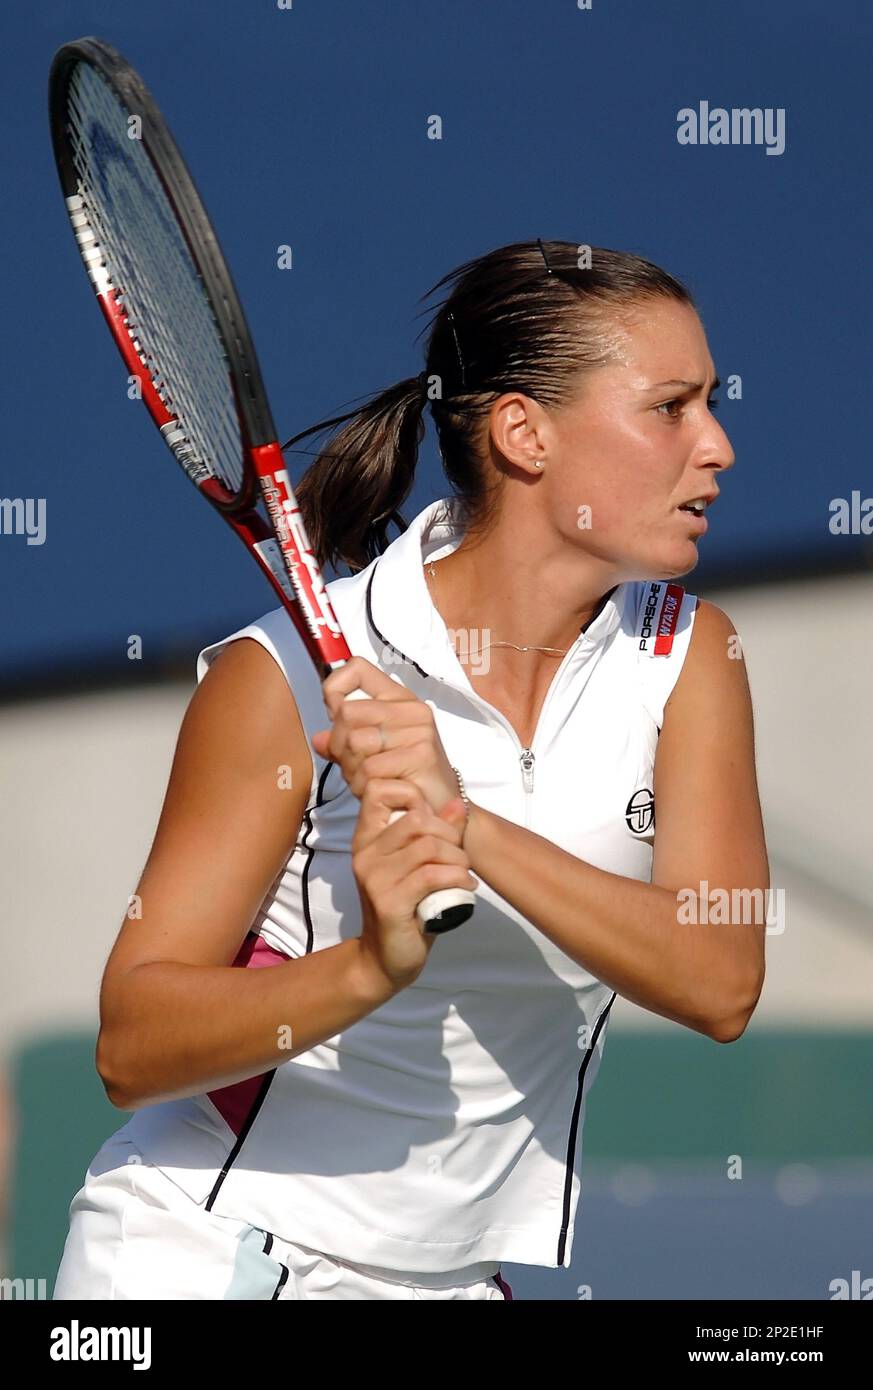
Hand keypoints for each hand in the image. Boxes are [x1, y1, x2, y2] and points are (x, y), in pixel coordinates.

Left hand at [311, 656, 459, 813]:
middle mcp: (411, 708)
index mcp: (398, 699)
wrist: (440, 808)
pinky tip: (376, 792)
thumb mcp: (370, 754)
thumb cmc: (403, 778)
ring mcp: (418, 730)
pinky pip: (370, 768)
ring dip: (351, 770)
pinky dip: (364, 786)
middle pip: (347, 712)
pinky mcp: (421, 754)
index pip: (357, 668)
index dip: (335, 689)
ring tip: (366, 781)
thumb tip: (318, 739)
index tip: (337, 717)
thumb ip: (344, 742)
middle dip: (339, 745)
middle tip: (352, 766)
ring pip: (355, 741)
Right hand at [352, 777, 475, 986]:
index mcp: (367, 838)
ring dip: (457, 859)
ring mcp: (374, 878)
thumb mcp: (420, 864)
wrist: (386, 958)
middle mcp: (365, 854)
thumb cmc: (406, 907)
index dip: (413, 796)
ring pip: (428, 846)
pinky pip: (432, 875)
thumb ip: (437, 831)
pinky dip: (457, 878)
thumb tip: (457, 801)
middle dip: (449, 834)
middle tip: (460, 856)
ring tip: (463, 873)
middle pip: (416, 818)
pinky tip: (465, 888)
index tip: (434, 822)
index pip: (379, 790)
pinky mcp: (389, 902)